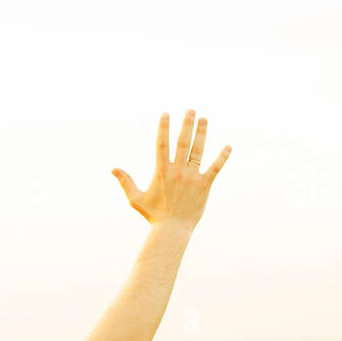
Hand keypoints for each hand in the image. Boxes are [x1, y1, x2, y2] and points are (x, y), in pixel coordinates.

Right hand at [111, 110, 229, 229]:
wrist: (172, 230)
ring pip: (198, 151)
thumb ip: (126, 182)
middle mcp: (177, 171)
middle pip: (183, 142)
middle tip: (190, 109)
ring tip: (204, 118)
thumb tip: (113, 169)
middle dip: (186, 124)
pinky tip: (228, 146)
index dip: (163, 128)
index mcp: (161, 171)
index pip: (162, 144)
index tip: (166, 114)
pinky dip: (222, 157)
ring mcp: (192, 177)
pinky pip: (215, 168)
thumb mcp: (136, 198)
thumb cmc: (154, 215)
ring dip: (202, 133)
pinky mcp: (204, 185)